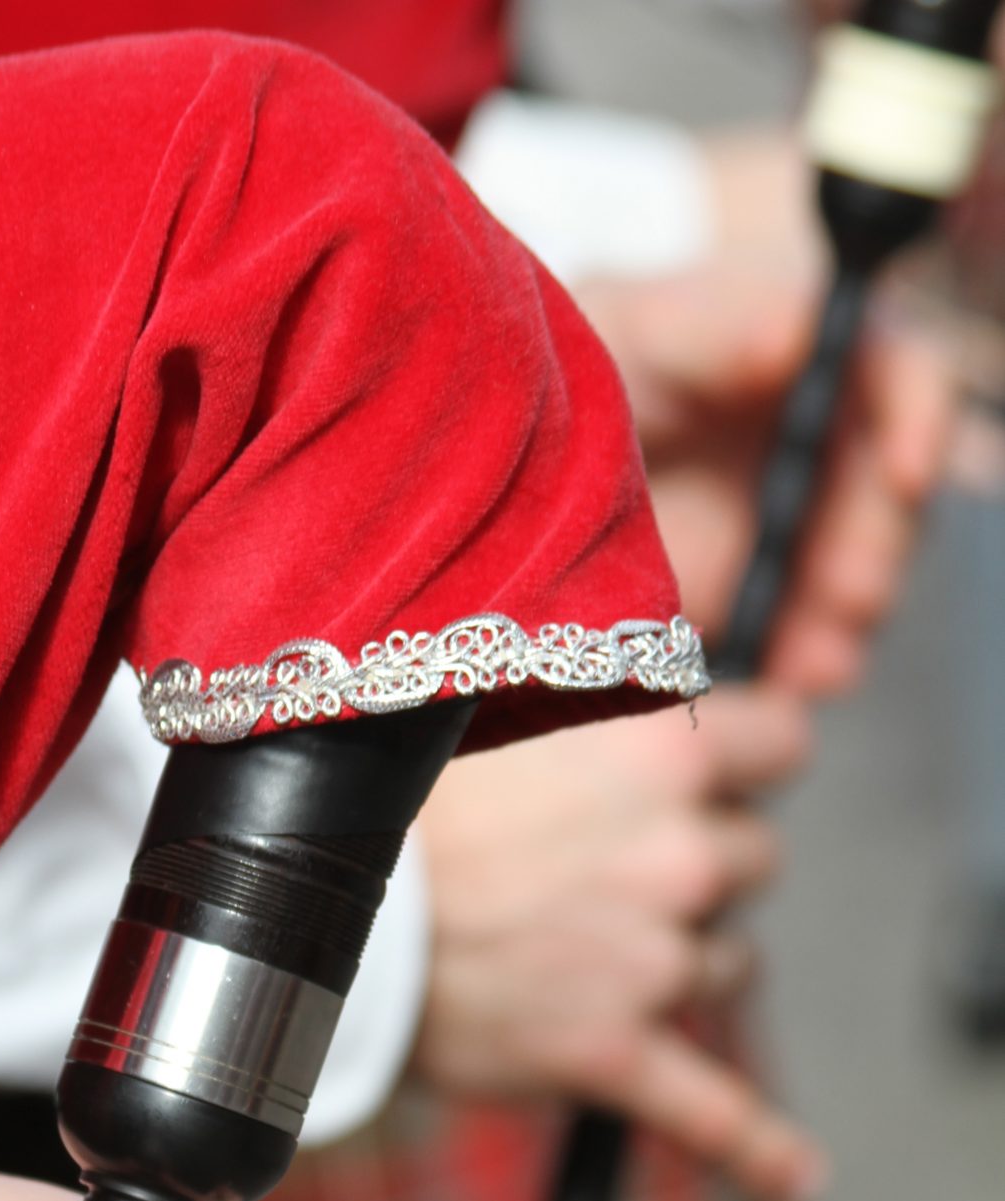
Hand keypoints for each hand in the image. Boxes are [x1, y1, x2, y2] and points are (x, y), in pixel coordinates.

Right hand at [415, 685, 826, 1198]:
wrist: (300, 904)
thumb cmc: (393, 794)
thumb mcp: (506, 687)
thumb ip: (599, 686)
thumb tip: (648, 663)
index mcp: (662, 750)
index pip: (783, 739)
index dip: (740, 758)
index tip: (696, 769)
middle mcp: (674, 853)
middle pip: (751, 858)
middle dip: (695, 862)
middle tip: (593, 863)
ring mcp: (647, 959)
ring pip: (726, 960)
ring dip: (681, 955)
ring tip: (580, 946)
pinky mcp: (609, 1050)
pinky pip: (709, 1110)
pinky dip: (759, 1149)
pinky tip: (797, 1177)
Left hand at [582, 247, 950, 691]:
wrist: (480, 486)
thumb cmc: (548, 381)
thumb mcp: (611, 337)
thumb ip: (709, 330)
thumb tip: (800, 327)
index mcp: (777, 351)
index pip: (886, 365)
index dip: (914, 413)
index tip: (906, 472)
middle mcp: (792, 436)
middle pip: (884, 482)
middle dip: (877, 540)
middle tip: (851, 594)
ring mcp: (774, 522)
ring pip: (857, 563)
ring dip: (849, 611)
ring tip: (812, 659)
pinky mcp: (747, 597)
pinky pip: (806, 632)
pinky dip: (807, 657)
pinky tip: (786, 679)